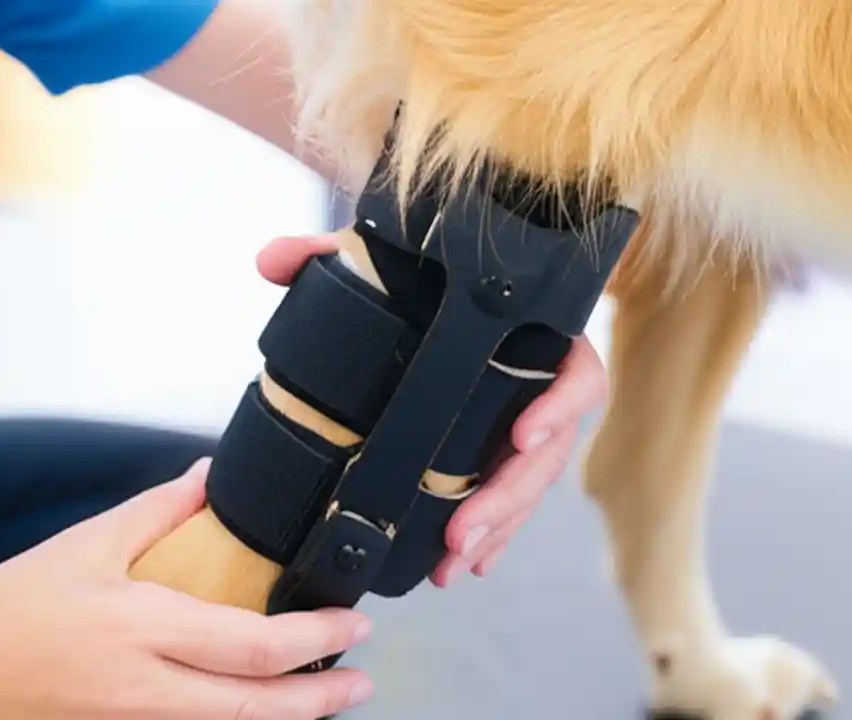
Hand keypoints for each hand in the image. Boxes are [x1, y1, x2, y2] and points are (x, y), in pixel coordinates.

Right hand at [0, 460, 373, 719]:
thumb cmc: (10, 609)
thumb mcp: (87, 543)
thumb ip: (160, 510)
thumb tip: (211, 477)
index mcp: (141, 629)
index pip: (253, 646)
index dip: (316, 639)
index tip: (354, 623)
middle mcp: (144, 689)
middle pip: (255, 707)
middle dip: (321, 698)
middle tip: (362, 679)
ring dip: (288, 716)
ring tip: (330, 695)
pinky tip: (262, 704)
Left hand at [257, 233, 608, 585]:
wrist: (439, 284)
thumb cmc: (427, 272)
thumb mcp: (386, 256)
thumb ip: (332, 252)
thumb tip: (272, 261)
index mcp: (541, 335)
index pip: (579, 374)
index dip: (561, 408)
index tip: (522, 436)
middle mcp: (544, 385)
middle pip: (551, 452)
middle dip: (508, 499)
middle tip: (462, 533)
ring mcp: (531, 424)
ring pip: (531, 486)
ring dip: (498, 527)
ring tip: (454, 561)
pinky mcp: (508, 453)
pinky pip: (514, 499)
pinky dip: (493, 533)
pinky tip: (467, 563)